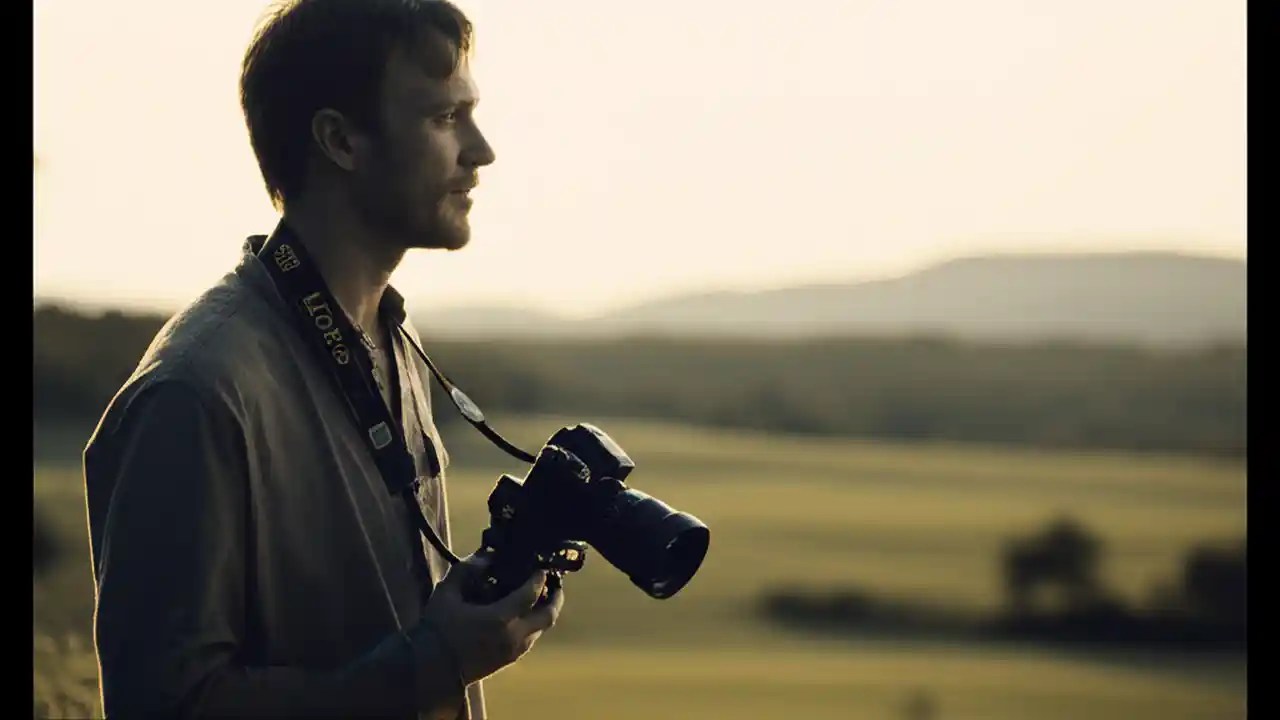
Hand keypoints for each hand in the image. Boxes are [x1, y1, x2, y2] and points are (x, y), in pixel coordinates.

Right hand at [421, 554, 564, 684]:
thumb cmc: (438, 629)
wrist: (432, 668)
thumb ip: (466, 571)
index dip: (539, 578)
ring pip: (541, 630)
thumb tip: (485, 557)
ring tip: (541, 597)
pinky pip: (531, 639)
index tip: (542, 567)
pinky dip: (534, 624)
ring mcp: (514, 651)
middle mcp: (514, 636)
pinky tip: (524, 615)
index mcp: (500, 619)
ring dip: (545, 612)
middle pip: (548, 616)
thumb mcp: (447, 594)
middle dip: (555, 597)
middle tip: (555, 583)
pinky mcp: (509, 660)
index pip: (531, 594)